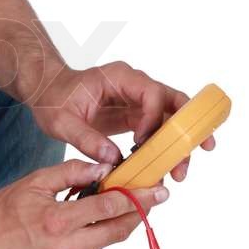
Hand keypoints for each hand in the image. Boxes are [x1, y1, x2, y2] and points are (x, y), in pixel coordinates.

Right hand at [0, 157, 169, 248]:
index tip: (158, 191)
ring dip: (104, 229)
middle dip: (137, 214)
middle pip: (116, 231)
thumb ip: (72, 173)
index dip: (139, 198)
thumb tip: (104, 168)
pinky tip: (68, 237)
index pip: (110, 208)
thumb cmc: (1, 214)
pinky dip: (86, 246)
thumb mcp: (35, 183)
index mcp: (58, 221)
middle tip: (152, 200)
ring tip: (88, 216)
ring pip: (101, 246)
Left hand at [28, 60, 216, 182]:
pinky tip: (167, 167)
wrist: (48, 94)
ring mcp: (138, 101)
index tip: (143, 143)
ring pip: (171, 118)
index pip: (151, 93)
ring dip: (180, 142)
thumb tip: (113, 160)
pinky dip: (165, 148)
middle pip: (173, 102)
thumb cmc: (53, 100)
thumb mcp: (61, 122)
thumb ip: (86, 139)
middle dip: (187, 128)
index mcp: (119, 77)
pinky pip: (159, 130)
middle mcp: (135, 85)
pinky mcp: (137, 116)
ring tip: (180, 171)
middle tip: (200, 150)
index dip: (153, 118)